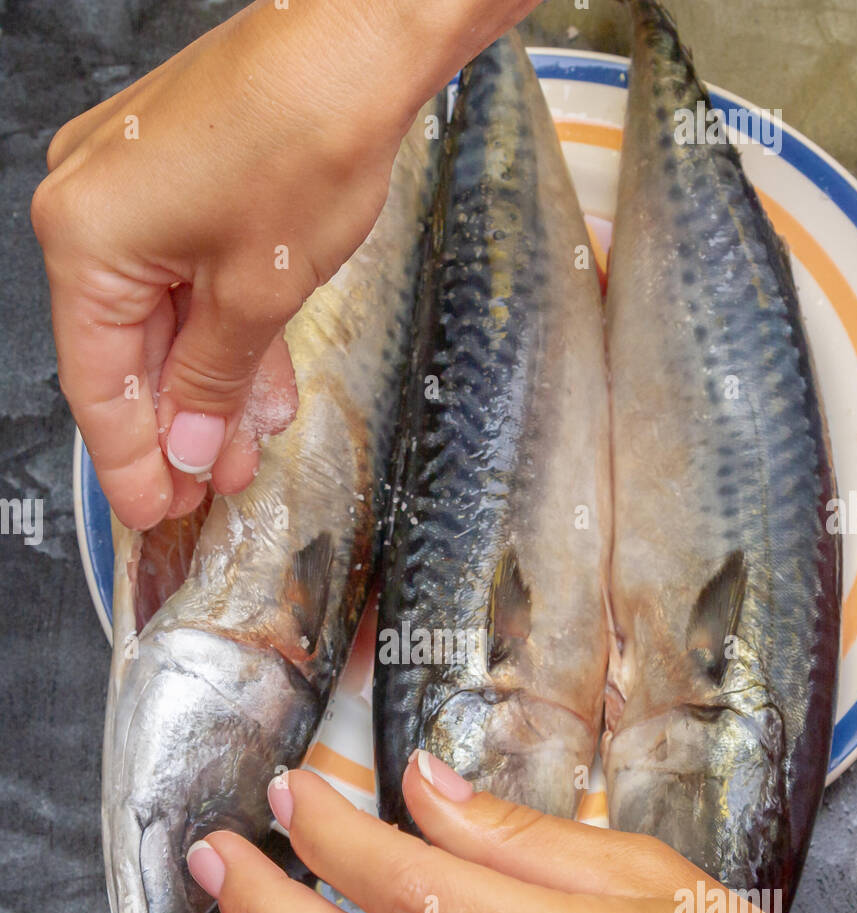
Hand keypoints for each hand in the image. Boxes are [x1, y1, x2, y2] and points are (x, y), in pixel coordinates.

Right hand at [31, 0, 537, 527]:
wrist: (357, 36)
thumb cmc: (305, 132)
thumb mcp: (257, 295)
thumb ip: (214, 381)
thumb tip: (190, 444)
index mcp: (87, 236)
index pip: (97, 383)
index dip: (128, 460)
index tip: (152, 509)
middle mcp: (94, 206)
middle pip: (130, 353)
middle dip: (180, 428)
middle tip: (209, 489)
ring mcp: (137, 188)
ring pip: (168, 320)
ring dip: (209, 389)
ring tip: (242, 451)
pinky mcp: (183, 178)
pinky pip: (192, 278)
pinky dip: (225, 334)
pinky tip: (257, 386)